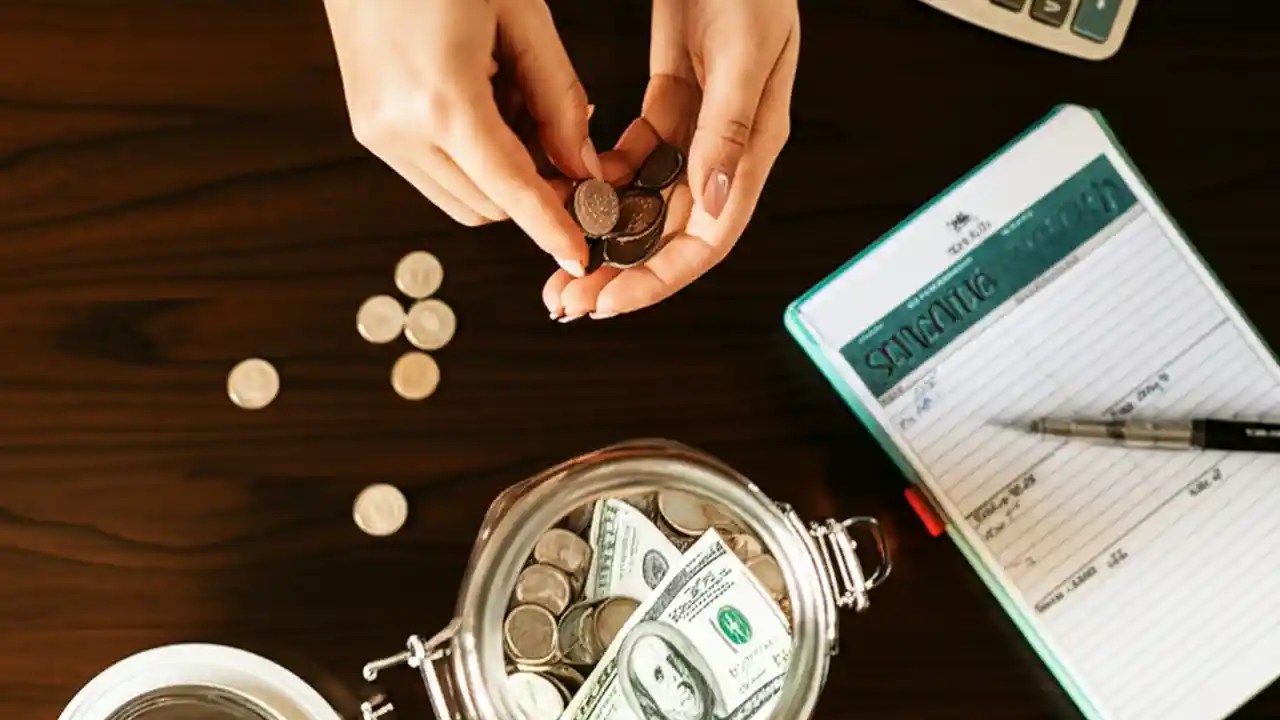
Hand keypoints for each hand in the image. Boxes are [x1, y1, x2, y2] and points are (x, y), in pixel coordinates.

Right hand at [322, 0, 602, 275]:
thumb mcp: (521, 15)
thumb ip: (559, 99)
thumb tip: (581, 168)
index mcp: (441, 101)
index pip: (511, 190)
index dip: (552, 227)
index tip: (581, 256)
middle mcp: (398, 130)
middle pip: (489, 206)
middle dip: (535, 195)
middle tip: (571, 153)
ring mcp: (375, 132)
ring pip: (462, 198)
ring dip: (502, 179)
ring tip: (519, 110)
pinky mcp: (367, 127)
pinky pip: (435, 173)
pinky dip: (472, 162)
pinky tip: (487, 107)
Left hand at [543, 0, 798, 319]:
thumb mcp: (744, 53)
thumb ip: (730, 129)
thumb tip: (714, 201)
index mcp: (754, 148)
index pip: (709, 238)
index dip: (660, 278)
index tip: (612, 300)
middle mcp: (725, 149)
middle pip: (672, 232)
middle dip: (621, 270)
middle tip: (571, 298)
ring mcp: (698, 128)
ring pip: (649, 202)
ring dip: (607, 233)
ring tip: (564, 255)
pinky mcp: (673, 103)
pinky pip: (636, 158)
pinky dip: (604, 177)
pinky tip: (574, 187)